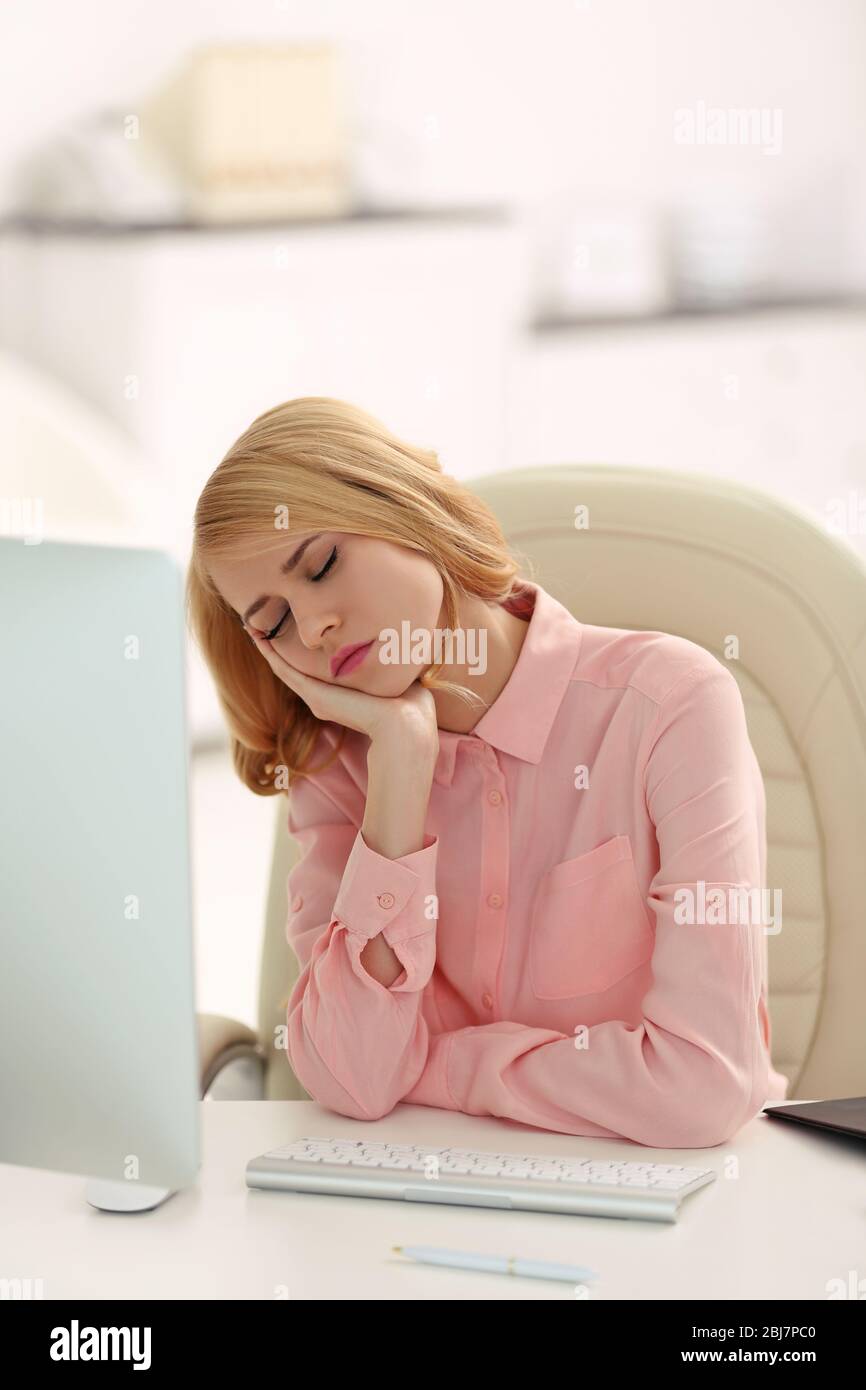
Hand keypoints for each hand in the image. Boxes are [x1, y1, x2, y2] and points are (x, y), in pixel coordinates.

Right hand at [244, 626, 439, 752]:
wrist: (404, 725)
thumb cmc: (409, 705)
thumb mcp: (396, 676)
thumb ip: (390, 662)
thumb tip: (401, 643)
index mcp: (342, 695)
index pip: (316, 671)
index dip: (302, 652)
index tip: (294, 630)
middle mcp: (324, 698)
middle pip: (294, 668)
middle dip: (278, 646)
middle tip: (261, 624)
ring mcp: (316, 697)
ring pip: (283, 667)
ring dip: (267, 647)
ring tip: (252, 626)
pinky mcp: (313, 694)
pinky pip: (283, 669)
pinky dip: (269, 653)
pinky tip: (257, 636)